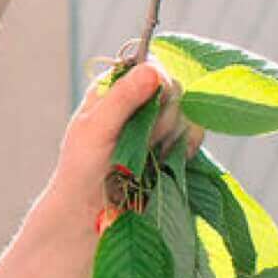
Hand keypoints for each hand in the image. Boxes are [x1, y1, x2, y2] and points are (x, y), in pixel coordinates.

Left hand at [48, 61, 205, 216]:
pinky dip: (185, 147)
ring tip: (148, 154)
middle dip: (163, 116)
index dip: (158, 83)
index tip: (153, 103)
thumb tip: (152, 70)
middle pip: (175, 88)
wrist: (90, 211)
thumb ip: (122, 99)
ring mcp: (157, 122)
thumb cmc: (81, 169)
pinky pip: (196, 133)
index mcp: (114, 88)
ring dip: (170, 136)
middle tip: (144, 138)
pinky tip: (165, 160)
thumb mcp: (96, 130)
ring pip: (187, 112)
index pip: (151, 66)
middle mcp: (137, 100)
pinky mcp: (172, 143)